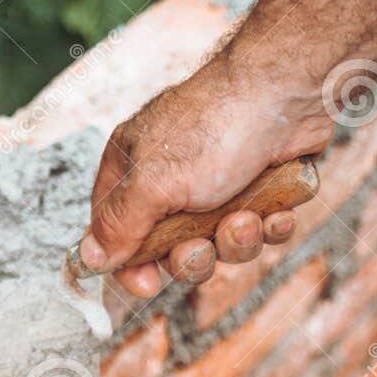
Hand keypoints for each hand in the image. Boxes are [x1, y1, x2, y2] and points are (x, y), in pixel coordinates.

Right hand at [80, 65, 332, 296]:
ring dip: (237, 240)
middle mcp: (173, 176)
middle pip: (171, 246)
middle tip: (203, 245)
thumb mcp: (153, 182)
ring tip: (249, 217)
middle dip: (193, 254)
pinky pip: (261, 227)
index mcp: (134, 167)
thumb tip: (88, 257)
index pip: (116, 230)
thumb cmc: (215, 128)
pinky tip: (277, 211)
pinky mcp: (261, 185)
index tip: (149, 283)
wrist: (289, 92)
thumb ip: (119, 224)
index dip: (130, 263)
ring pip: (221, 242)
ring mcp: (220, 181)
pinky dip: (270, 226)